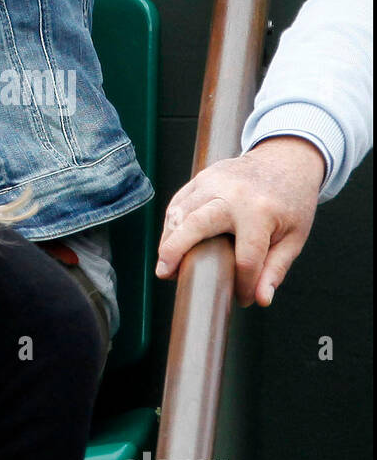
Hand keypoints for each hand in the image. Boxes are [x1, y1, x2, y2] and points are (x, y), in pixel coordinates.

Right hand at [155, 136, 326, 306]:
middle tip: (164, 274)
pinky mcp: (202, 176)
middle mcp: (232, 194)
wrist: (284, 160)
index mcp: (260, 212)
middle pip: (196, 225)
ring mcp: (213, 181)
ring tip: (164, 263)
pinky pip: (179, 201)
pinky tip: (169, 241)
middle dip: (176, 250)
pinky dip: (171, 222)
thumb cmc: (291, 202)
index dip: (244, 285)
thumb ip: (276, 269)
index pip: (246, 258)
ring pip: (181, 211)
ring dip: (169, 238)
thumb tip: (260, 300)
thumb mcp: (294, 238)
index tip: (245, 299)